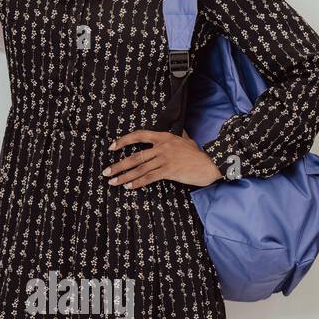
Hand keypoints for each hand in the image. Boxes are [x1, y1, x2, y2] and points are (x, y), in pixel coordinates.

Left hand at [104, 129, 222, 188]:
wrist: (211, 164)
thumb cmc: (199, 154)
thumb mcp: (186, 141)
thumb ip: (178, 137)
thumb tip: (178, 131)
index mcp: (164, 137)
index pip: (139, 135)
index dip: (124, 141)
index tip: (112, 147)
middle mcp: (162, 147)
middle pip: (135, 156)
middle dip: (119, 165)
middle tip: (106, 172)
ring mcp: (165, 159)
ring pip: (140, 168)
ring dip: (124, 176)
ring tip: (113, 182)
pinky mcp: (169, 170)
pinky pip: (149, 177)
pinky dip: (138, 182)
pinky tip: (129, 186)